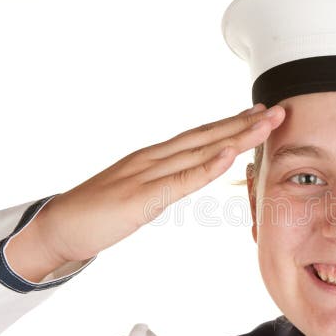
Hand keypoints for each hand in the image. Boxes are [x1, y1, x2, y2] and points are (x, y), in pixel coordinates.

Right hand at [32, 103, 282, 263]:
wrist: (57, 226)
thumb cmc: (98, 213)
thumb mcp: (143, 196)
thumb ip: (167, 184)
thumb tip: (191, 177)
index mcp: (155, 158)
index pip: (201, 137)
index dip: (233, 124)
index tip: (261, 115)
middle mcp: (154, 157)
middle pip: (207, 136)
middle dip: (245, 123)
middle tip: (278, 109)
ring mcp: (147, 174)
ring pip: (200, 151)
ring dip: (235, 136)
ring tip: (265, 122)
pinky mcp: (141, 196)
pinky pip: (180, 180)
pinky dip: (206, 166)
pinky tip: (227, 154)